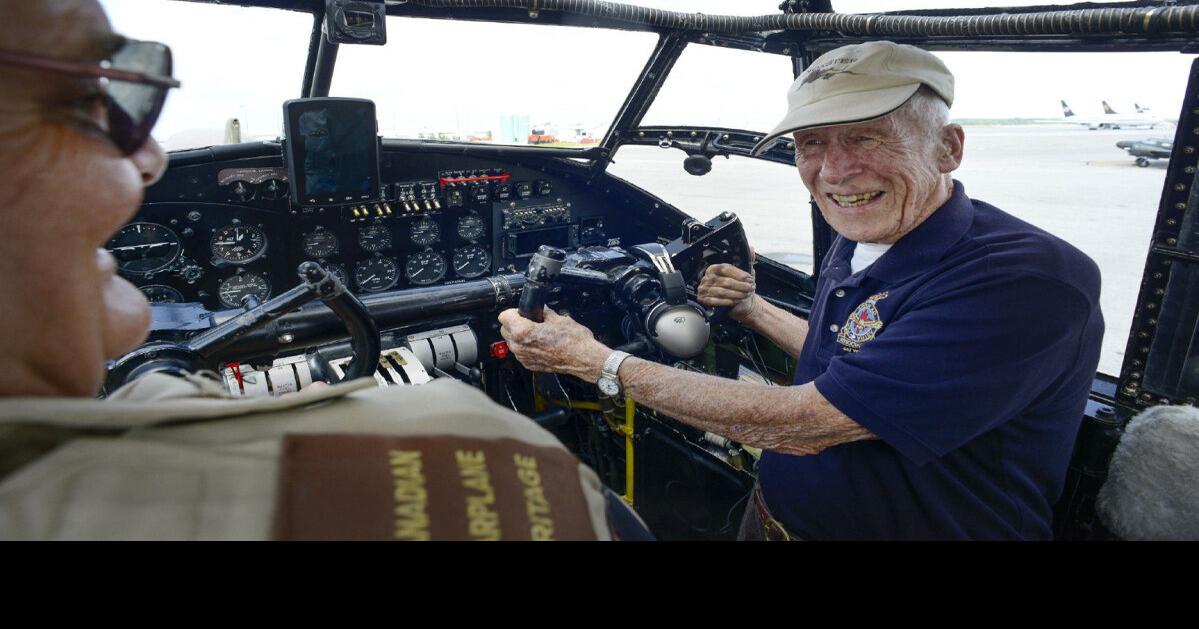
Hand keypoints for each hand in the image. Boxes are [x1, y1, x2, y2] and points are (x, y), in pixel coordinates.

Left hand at [497, 307, 611, 382]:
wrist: (583, 359)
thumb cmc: (574, 341)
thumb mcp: (558, 318)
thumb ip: (543, 312)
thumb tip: (540, 309)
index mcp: (523, 332)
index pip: (504, 316)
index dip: (514, 312)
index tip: (522, 312)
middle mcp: (520, 346)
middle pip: (505, 330)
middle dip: (514, 324)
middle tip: (529, 321)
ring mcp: (523, 357)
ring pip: (512, 342)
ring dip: (519, 336)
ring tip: (536, 333)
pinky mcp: (529, 365)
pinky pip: (520, 352)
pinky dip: (526, 347)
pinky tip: (540, 344)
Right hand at [697, 249, 756, 321]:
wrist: (739, 303)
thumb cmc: (739, 287)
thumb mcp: (745, 272)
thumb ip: (748, 259)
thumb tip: (751, 248)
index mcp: (715, 268)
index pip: (725, 269)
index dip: (739, 274)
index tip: (749, 278)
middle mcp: (707, 277)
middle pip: (725, 281)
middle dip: (740, 286)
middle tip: (750, 288)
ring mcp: (703, 288)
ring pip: (721, 292)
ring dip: (736, 294)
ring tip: (745, 295)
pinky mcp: (703, 299)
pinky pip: (715, 301)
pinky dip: (727, 301)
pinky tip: (735, 301)